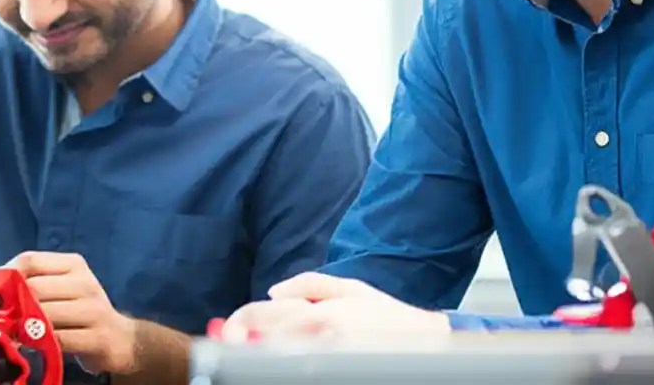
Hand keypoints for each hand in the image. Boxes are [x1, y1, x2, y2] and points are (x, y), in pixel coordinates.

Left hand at [10, 251, 137, 374]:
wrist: (120, 337)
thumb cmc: (81, 310)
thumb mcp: (62, 288)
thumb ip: (34, 281)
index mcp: (74, 264)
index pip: (31, 260)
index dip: (6, 274)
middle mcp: (86, 282)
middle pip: (34, 287)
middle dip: (12, 304)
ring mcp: (94, 310)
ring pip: (44, 314)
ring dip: (24, 326)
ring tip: (14, 332)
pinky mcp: (98, 337)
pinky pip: (58, 339)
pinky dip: (41, 343)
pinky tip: (35, 345)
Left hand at [221, 273, 451, 345]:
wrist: (424, 343)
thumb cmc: (386, 316)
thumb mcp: (350, 288)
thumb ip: (308, 285)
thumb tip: (272, 292)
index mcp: (318, 311)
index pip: (261, 315)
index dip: (238, 323)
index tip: (228, 332)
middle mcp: (319, 335)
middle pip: (262, 342)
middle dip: (245, 345)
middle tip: (238, 347)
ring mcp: (326, 357)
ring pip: (277, 358)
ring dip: (267, 355)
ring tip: (270, 353)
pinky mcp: (336, 367)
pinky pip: (298, 366)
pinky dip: (288, 362)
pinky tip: (293, 359)